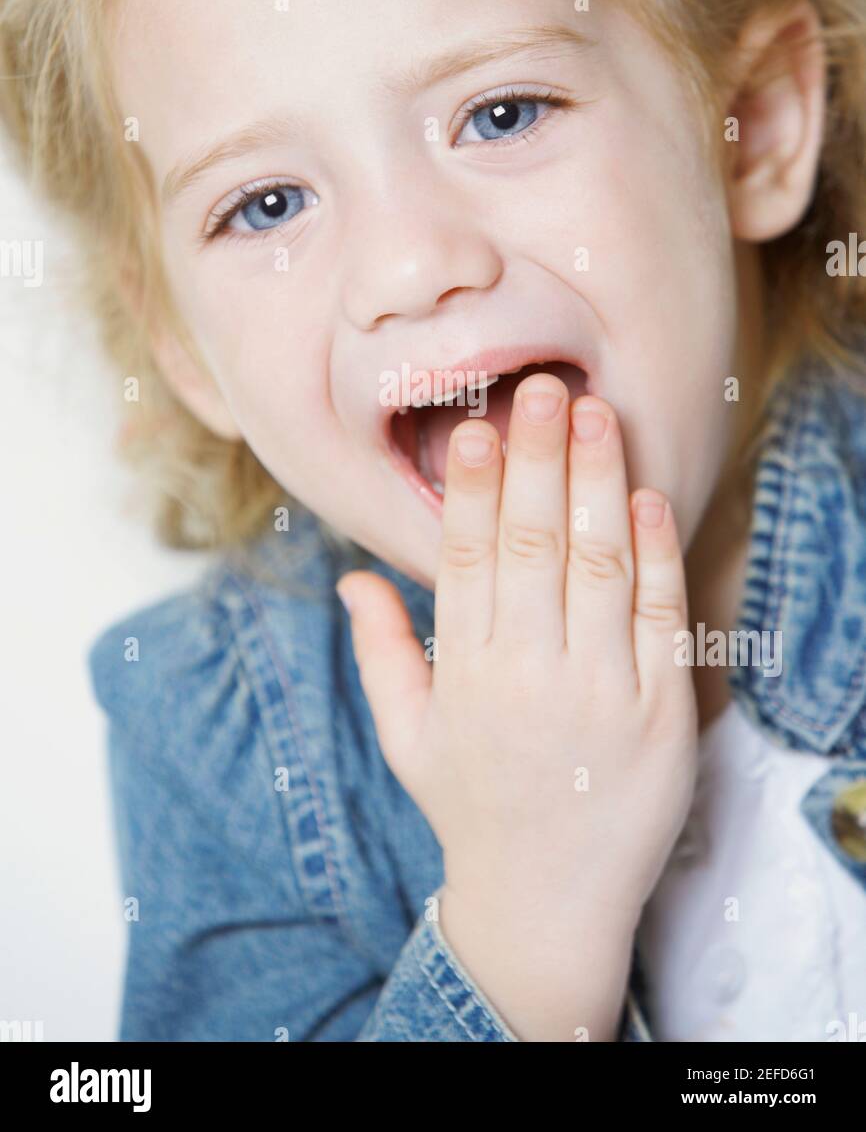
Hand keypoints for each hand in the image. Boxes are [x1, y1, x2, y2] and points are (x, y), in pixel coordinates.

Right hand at [337, 373, 697, 1039]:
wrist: (548, 902)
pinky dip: (655, 554)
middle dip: (538, 459)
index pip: (468, 561)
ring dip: (598, 483)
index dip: (474, 489)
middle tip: (541, 387)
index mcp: (465, 676)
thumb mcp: (409, 736)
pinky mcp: (662, 712)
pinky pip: (660, 618)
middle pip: (534, 546)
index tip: (478, 425)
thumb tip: (351, 578)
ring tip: (595, 413)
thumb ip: (380, 653)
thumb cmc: (473, 808)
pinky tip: (646, 497)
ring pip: (599, 566)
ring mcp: (602, 693)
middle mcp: (531, 677)